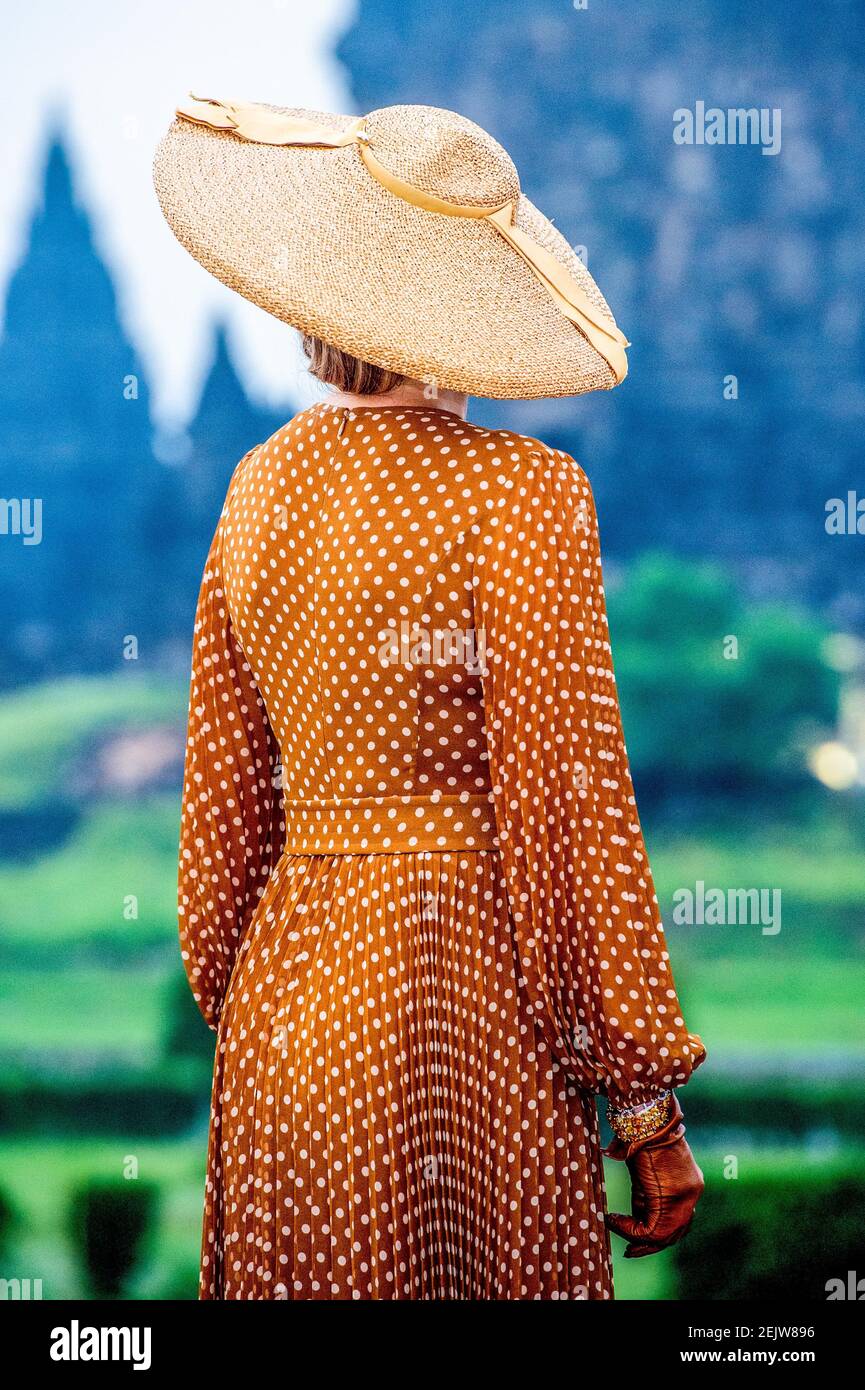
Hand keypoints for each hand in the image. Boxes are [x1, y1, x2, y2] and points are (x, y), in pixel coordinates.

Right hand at [604, 1094, 703, 1258]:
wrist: (645, 1117)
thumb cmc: (640, 1136)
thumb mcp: (645, 1172)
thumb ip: (647, 1197)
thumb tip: (636, 1217)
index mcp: (688, 1187)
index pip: (676, 1224)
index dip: (654, 1236)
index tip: (631, 1235)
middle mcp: (692, 1194)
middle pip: (674, 1233)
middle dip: (648, 1244)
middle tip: (629, 1251)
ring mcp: (687, 1195)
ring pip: (664, 1234)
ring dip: (637, 1236)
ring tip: (616, 1226)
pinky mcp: (674, 1195)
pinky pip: (653, 1227)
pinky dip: (630, 1228)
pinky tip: (613, 1218)